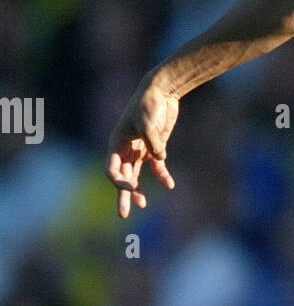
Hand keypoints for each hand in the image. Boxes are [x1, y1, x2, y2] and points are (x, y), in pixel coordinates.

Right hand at [105, 78, 178, 217]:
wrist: (162, 90)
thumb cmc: (149, 103)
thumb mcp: (148, 121)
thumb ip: (153, 142)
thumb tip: (160, 160)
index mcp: (117, 142)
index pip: (111, 168)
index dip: (118, 182)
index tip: (130, 188)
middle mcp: (125, 148)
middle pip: (122, 176)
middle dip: (123, 195)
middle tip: (123, 214)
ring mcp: (140, 148)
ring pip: (136, 174)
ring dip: (138, 190)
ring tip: (143, 205)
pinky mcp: (154, 147)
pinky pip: (156, 166)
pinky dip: (162, 175)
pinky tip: (169, 184)